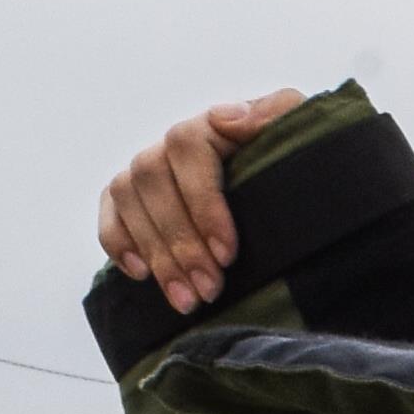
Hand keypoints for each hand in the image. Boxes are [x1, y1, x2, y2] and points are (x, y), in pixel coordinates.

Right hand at [96, 91, 306, 316]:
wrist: (292, 195)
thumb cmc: (297, 167)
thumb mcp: (304, 134)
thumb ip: (276, 114)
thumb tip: (225, 118)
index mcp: (211, 125)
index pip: (188, 147)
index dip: (202, 202)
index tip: (228, 253)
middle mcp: (172, 144)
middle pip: (152, 178)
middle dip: (180, 242)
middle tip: (209, 290)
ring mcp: (148, 169)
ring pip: (128, 197)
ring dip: (155, 252)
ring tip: (186, 299)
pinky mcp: (132, 199)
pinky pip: (109, 211)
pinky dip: (118, 241)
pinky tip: (141, 274)